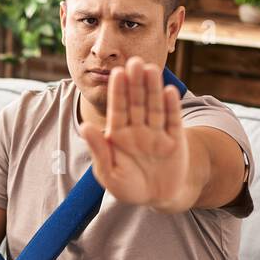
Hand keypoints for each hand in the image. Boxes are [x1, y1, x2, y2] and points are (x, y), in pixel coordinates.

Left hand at [79, 57, 196, 213]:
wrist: (157, 199)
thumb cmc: (128, 187)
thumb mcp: (108, 173)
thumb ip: (98, 150)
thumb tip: (84, 127)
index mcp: (119, 135)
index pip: (118, 109)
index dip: (118, 92)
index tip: (116, 73)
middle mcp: (138, 129)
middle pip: (137, 103)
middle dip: (135, 83)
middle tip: (134, 61)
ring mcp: (157, 133)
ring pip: (154, 107)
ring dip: (152, 89)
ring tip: (150, 69)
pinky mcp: (175, 140)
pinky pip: (173, 121)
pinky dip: (171, 107)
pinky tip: (168, 91)